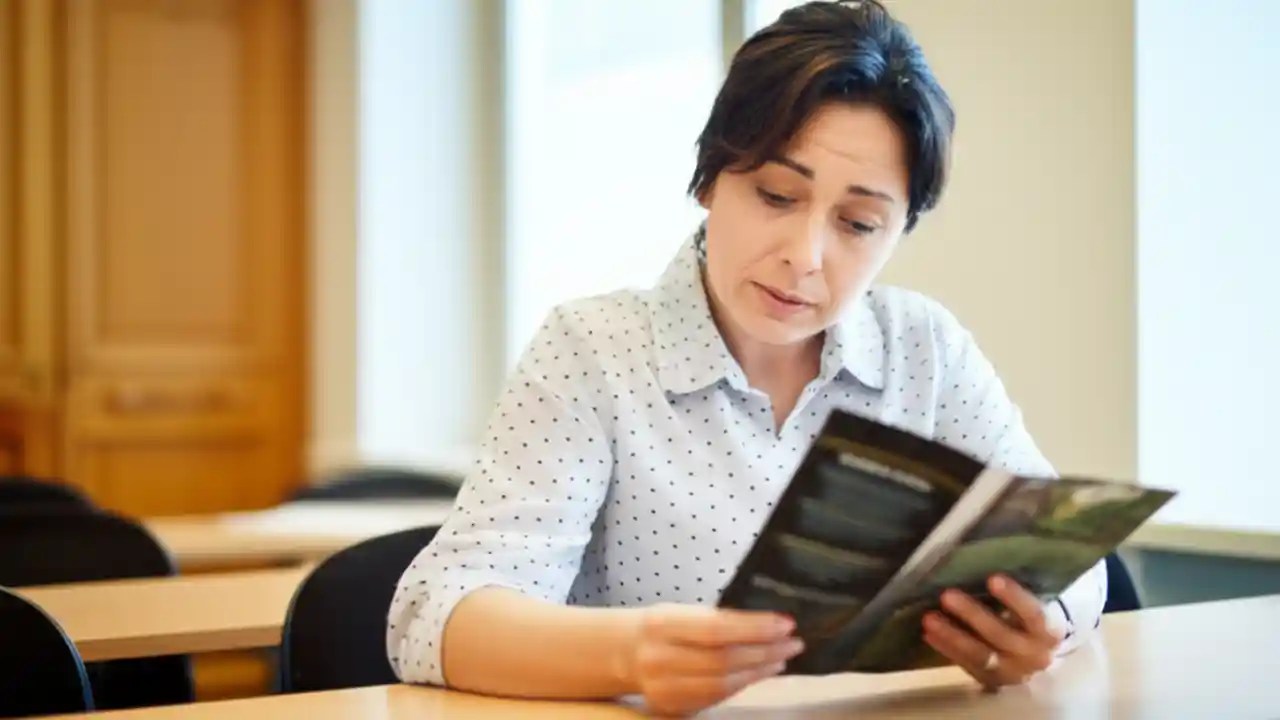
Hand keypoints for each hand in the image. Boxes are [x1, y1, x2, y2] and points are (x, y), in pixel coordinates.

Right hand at [622, 604, 803, 715]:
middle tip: (793, 642)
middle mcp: (660, 659)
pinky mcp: (673, 708)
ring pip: (723, 684)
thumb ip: (718, 619)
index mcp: (662, 625)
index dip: (755, 628)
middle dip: (765, 651)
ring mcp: (665, 689)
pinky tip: (761, 672)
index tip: (786, 624)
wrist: (626, 652)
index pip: (716, 629)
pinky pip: (717, 698)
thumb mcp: (682, 610)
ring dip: (760, 671)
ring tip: (782, 657)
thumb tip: (768, 624)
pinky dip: (744, 684)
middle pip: (723, 660)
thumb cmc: (663, 626)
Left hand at [922, 574, 1063, 690]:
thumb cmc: (1029, 618)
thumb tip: (981, 559)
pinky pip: (967, 666)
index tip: (993, 578)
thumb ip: (1014, 593)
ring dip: (953, 636)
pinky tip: (928, 635)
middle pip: (1001, 635)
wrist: (1038, 655)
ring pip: (981, 656)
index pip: (1033, 614)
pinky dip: (947, 649)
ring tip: (928, 619)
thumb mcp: (1033, 604)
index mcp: (1048, 632)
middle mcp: (1034, 656)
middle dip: (972, 614)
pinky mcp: (992, 682)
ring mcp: (1013, 672)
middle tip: (946, 595)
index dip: (1014, 597)